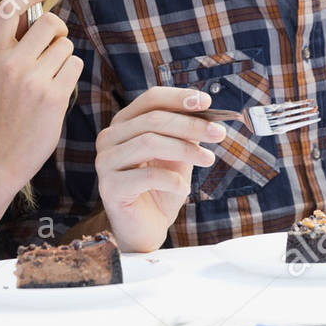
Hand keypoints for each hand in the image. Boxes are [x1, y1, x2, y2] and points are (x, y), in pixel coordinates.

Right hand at [0, 0, 83, 229]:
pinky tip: (57, 90)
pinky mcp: (53, 95)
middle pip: (50, 23)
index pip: (9, 10)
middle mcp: (11, 63)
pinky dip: (71, 74)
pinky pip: (75, 65)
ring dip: (64, 58)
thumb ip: (11, 45)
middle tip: (53, 49)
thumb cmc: (2, 112)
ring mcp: (33, 79)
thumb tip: (33, 13)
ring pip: (66, 46)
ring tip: (50, 78)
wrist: (2, 154)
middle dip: (58, 32)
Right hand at [94, 86, 226, 251]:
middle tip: (219, 133)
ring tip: (208, 160)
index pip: (151, 99)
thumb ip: (186, 133)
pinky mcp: (109, 187)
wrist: (147, 228)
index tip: (207, 102)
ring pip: (149, 142)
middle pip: (153, 119)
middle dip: (191, 125)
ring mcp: (106, 161)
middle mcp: (110, 138)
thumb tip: (208, 113)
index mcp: (125, 123)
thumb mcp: (178, 155)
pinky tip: (184, 189)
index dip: (179, 98)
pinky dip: (173, 180)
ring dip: (186, 149)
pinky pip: (147, 176)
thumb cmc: (162, 188)